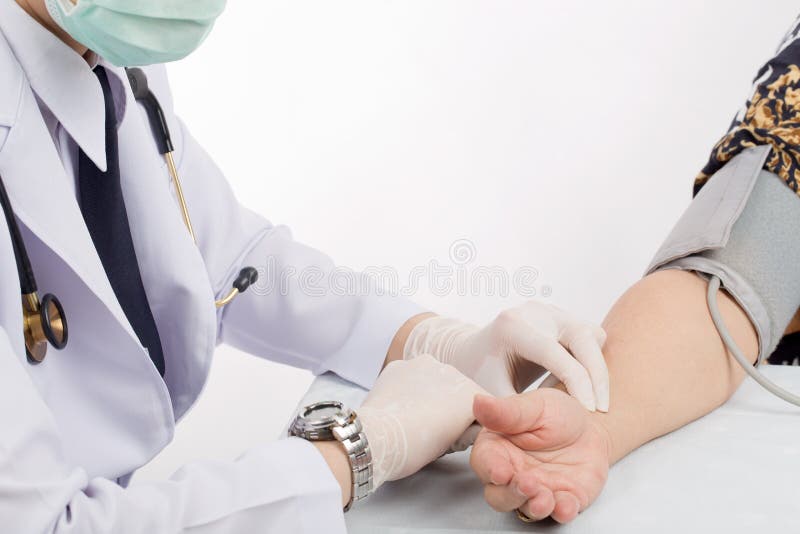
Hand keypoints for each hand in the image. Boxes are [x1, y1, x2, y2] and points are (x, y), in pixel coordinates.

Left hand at [358, 355, 486, 487]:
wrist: (378, 438)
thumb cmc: (416, 448)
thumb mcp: (451, 445)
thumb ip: (466, 431)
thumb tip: (470, 428)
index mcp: (470, 393)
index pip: (481, 406)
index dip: (471, 421)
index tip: (458, 434)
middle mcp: (451, 371)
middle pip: (457, 388)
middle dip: (450, 402)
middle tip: (433, 426)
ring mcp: (423, 364)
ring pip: (433, 377)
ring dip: (429, 391)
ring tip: (412, 415)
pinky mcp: (399, 364)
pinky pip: (409, 375)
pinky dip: (406, 386)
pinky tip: (398, 405)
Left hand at [403, 302, 608, 410]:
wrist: (476, 350)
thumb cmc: (482, 373)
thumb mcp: (491, 391)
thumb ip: (511, 408)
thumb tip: (534, 430)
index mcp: (512, 327)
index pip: (554, 352)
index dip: (577, 382)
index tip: (590, 411)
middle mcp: (534, 313)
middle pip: (583, 337)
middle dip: (597, 374)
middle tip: (601, 408)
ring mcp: (549, 310)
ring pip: (591, 335)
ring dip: (597, 366)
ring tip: (589, 397)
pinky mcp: (561, 315)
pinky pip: (589, 335)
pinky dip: (592, 358)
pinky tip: (577, 381)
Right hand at [469, 388, 610, 523]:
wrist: (590, 425)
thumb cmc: (554, 414)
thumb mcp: (532, 406)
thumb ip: (505, 411)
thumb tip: (479, 402)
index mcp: (498, 448)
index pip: (484, 463)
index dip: (490, 470)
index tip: (500, 472)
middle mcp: (514, 474)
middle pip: (499, 496)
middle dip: (510, 495)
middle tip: (526, 483)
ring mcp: (538, 491)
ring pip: (526, 509)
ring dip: (534, 507)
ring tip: (544, 497)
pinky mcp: (564, 500)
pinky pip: (561, 512)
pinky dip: (563, 511)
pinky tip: (566, 504)